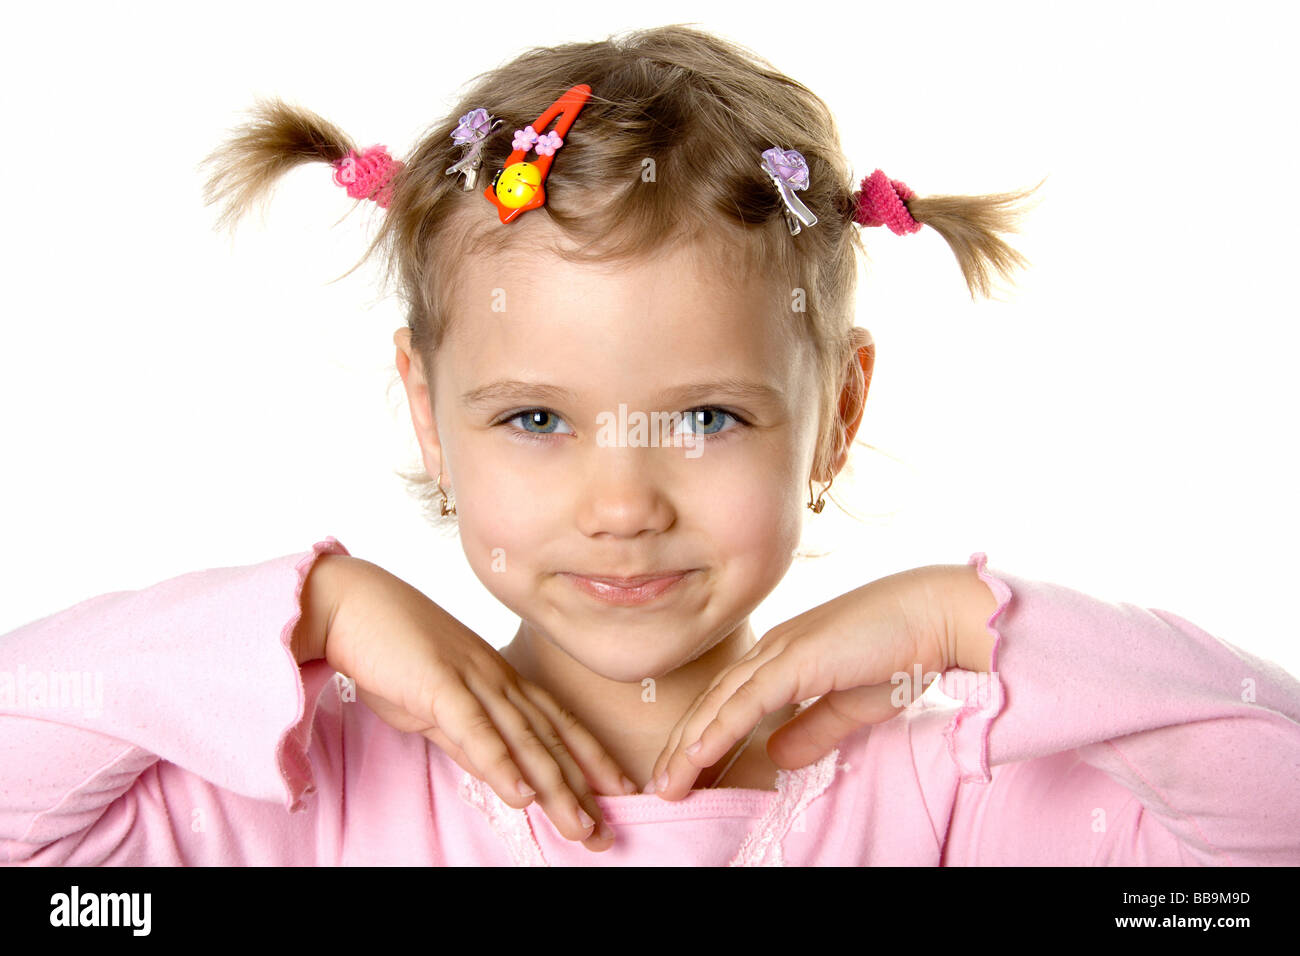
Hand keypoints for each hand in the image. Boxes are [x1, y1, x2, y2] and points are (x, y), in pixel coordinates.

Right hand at [299, 555, 636, 850]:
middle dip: (582, 788)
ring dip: (554, 787)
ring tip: (579, 826)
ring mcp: (472, 679)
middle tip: (606, 834)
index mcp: (499, 678)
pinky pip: (475, 729)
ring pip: (524, 739)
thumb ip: (468, 740)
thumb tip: (499, 775)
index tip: (620, 788)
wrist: (350, 603)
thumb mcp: (436, 706)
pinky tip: (520, 795)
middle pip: (550, 738)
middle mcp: (496, 678)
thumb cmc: (390, 651)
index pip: (556, 722)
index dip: (590, 756)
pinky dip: (501, 762)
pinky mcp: (438, 684)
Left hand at [648, 565, 970, 800]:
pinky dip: (720, 726)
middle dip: (682, 747)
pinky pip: (749, 699)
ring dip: (689, 744)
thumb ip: (812, 729)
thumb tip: (777, 757)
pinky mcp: (799, 658)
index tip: (681, 773)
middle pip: (713, 702)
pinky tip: (697, 753)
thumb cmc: (901, 652)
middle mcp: (774, 650)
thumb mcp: (849, 705)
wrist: (936, 614)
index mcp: (784, 657)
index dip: (701, 736)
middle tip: (660, 786)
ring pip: (722, 702)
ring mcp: (783, 650)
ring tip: (667, 782)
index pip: (728, 701)